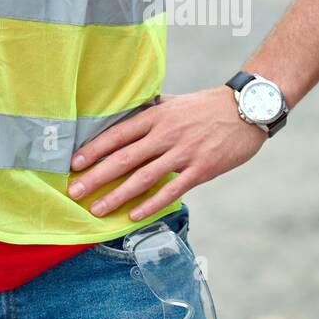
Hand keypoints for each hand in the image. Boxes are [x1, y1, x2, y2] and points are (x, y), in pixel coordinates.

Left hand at [66, 87, 266, 220]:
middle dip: (95, 176)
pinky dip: (150, 203)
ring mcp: (182, 152)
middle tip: (73, 192)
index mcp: (155, 116)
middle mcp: (164, 134)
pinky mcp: (201, 169)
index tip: (74, 164)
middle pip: (123, 158)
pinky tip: (133, 214)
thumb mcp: (172, 103)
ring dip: (116, 195)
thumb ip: (149, 113)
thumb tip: (124, 119)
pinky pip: (171, 189)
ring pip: (142, 177)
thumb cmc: (205, 107)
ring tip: (97, 209)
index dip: (93, 150)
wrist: (245, 110)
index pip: (117, 134)